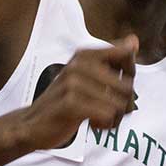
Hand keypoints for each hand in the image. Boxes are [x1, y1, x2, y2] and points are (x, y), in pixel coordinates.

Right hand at [17, 36, 137, 149]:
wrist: (31, 124)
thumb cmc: (64, 101)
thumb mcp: (86, 76)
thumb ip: (111, 58)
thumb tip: (134, 39)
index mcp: (84, 54)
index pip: (126, 54)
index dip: (130, 75)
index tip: (116, 87)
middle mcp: (79, 64)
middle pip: (128, 85)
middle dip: (125, 105)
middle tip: (109, 112)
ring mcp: (73, 83)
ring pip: (119, 104)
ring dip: (115, 118)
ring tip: (101, 120)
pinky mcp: (71, 103)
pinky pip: (107, 115)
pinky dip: (105, 125)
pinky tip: (92, 125)